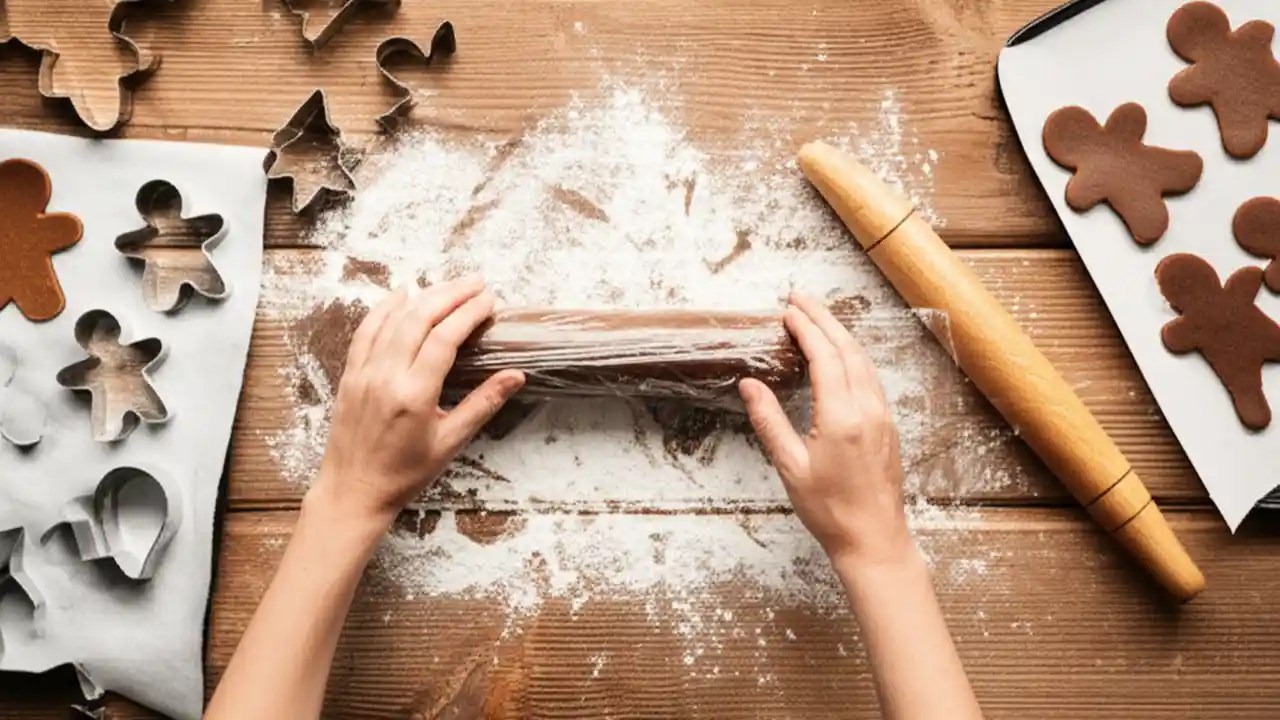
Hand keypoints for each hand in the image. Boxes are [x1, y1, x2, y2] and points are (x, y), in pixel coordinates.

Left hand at [308, 277, 524, 525]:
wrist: (353, 491)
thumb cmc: (404, 474)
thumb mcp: (450, 442)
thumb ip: (483, 404)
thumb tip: (515, 376)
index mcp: (414, 394)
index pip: (445, 337)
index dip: (469, 312)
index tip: (490, 300)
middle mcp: (386, 377)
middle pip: (420, 317)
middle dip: (451, 294)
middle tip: (477, 283)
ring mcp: (364, 373)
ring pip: (394, 319)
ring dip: (424, 295)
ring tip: (450, 285)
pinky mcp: (350, 374)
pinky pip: (367, 330)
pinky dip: (385, 308)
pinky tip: (402, 295)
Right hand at [739, 292, 912, 568]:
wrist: (874, 540)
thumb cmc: (830, 510)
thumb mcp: (790, 467)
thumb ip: (769, 421)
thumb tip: (749, 384)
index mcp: (842, 417)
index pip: (825, 356)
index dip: (806, 329)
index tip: (787, 310)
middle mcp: (868, 409)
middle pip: (848, 348)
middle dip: (823, 319)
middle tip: (800, 298)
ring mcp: (883, 416)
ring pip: (863, 360)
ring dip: (840, 333)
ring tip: (817, 317)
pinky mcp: (888, 426)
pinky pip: (871, 377)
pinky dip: (852, 355)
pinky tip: (840, 354)